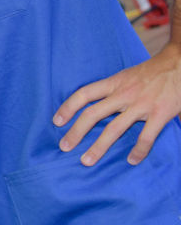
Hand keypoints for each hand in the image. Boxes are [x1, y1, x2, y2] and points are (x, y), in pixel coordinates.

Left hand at [53, 42, 180, 165]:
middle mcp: (124, 94)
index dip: (68, 107)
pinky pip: (146, 137)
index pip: (84, 94)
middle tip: (64, 147)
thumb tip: (94, 106)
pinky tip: (132, 161)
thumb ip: (112, 90)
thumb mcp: (126, 76)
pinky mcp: (161, 113)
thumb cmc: (151, 72)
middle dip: (76, 132)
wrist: (180, 63)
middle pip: (92, 114)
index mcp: (114, 83)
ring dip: (98, 147)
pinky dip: (138, 151)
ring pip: (114, 129)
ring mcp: (142, 105)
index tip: (56, 122)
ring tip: (86, 161)